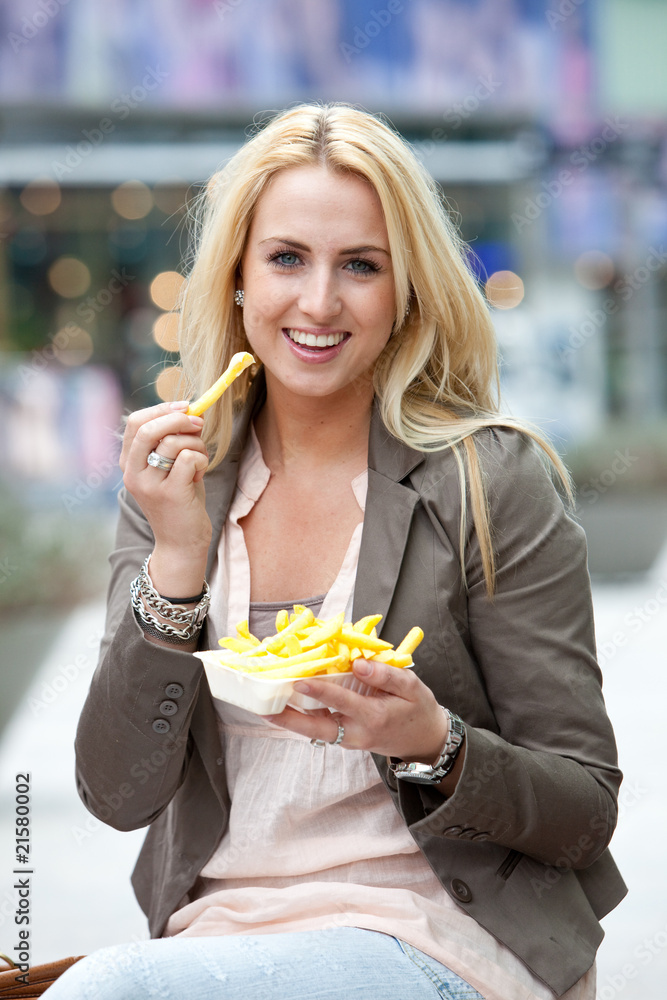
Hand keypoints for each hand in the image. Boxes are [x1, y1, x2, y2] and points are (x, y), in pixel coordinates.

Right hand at [120, 401, 211, 593]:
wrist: (181, 543)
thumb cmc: (179, 502)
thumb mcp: (168, 470)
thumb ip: (170, 443)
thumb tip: (188, 411)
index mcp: (129, 464)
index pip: (135, 422)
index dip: (162, 409)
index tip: (185, 407)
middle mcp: (134, 474)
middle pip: (149, 428)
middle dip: (179, 419)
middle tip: (199, 423)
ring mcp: (150, 484)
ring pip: (174, 442)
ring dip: (197, 444)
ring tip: (200, 461)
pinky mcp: (170, 494)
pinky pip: (189, 458)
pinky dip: (202, 459)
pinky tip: (201, 473)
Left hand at [264, 659, 449, 763]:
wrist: (424, 741)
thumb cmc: (418, 709)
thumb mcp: (412, 687)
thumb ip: (385, 675)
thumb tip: (358, 663)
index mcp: (374, 716)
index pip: (342, 701)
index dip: (320, 691)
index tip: (299, 681)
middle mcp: (357, 733)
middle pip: (317, 729)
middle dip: (289, 720)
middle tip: (264, 711)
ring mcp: (349, 740)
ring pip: (314, 732)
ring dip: (290, 722)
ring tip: (265, 709)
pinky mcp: (345, 739)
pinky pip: (320, 729)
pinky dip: (302, 720)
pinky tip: (286, 707)